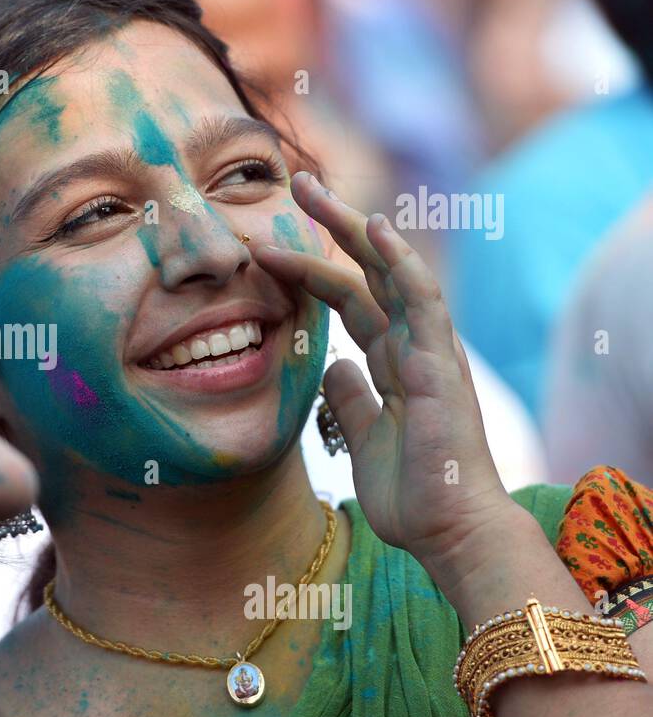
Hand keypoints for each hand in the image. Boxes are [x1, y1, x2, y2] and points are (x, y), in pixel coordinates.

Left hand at [255, 172, 523, 569]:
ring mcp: (428, 350)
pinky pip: (421, 301)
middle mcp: (411, 346)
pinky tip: (375, 228)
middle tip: (298, 184)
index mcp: (391, 361)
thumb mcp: (362, 438)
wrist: (449, 532)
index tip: (269, 247)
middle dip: (332, 226)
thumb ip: (349, 399)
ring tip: (314, 189)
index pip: (349, 298)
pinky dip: (400, 262)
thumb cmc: (412, 495)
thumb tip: (332, 367)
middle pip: (367, 271)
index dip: (310, 270)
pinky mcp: (439, 364)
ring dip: (353, 227)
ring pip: (390, 271)